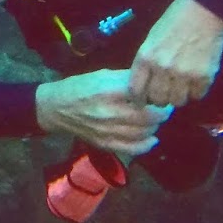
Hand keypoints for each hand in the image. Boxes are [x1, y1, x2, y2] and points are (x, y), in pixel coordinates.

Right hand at [36, 69, 173, 160]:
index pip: (143, 95)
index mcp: (108, 91)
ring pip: (143, 133)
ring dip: (155, 126)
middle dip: (162, 113)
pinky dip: (147, 144)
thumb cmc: (80, 87)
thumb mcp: (102, 74)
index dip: (157, 95)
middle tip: (166, 107)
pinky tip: (152, 138)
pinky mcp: (105, 144)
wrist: (56, 108)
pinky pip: (132, 148)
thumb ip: (126, 79)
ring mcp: (107, 132)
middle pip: (148, 117)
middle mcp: (109, 113)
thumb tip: (151, 81)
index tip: (162, 92)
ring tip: (156, 119)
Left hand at [129, 0, 222, 106]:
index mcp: (146, 57)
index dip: (138, 98)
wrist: (205, 10)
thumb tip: (144, 85)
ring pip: (177, 102)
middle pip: (157, 100)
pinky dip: (196, 91)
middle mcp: (162, 68)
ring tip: (182, 86)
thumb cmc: (175, 20)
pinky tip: (196, 80)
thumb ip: (146, 62)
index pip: (135, 90)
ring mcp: (183, 74)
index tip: (142, 101)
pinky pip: (197, 96)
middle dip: (160, 99)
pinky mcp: (203, 77)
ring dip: (179, 96)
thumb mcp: (151, 38)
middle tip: (166, 92)